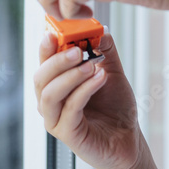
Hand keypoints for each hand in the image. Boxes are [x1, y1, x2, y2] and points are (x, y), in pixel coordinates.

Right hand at [33, 27, 148, 168]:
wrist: (129, 139)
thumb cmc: (116, 108)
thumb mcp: (112, 72)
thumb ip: (105, 52)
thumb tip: (100, 29)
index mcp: (56, 84)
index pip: (43, 62)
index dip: (46, 46)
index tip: (54, 31)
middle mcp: (50, 102)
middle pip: (40, 77)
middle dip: (57, 60)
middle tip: (78, 49)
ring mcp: (56, 119)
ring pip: (50, 93)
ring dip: (70, 75)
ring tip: (92, 64)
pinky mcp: (67, 133)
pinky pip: (70, 108)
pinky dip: (85, 90)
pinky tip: (101, 78)